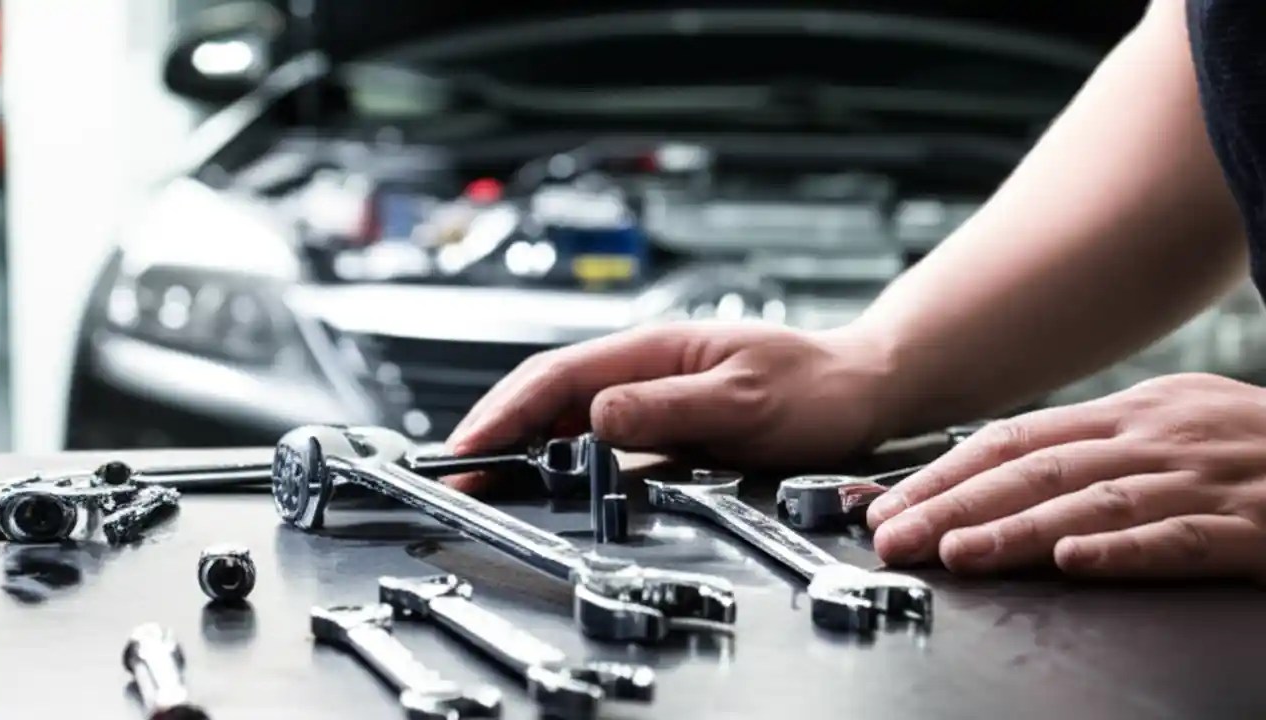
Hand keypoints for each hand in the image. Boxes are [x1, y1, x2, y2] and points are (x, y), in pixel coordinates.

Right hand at [444, 321, 894, 491]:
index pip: (558, 375)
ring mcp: (651, 394)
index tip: (469, 445)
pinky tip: (544, 478)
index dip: (505, 411)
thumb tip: (597, 417)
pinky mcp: (664, 421)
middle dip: (495, 428)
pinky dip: (560, 457)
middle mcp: (644, 368)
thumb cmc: (814, 389)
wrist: (859, 389)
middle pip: (548, 393)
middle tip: (456, 472)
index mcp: (654, 350)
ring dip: (521, 444)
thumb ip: (670, 407)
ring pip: (566, 415)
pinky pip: (597, 438)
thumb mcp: (745, 399)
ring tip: (483, 479)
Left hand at [867, 373, 1265, 582]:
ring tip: (958, 552)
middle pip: (1034, 469)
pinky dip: (1121, 550)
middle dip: (953, 504)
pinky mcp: (1252, 528)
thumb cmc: (1257, 448)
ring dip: (1015, 528)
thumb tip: (1005, 478)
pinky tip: (1072, 562)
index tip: (887, 502)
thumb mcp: (1172, 426)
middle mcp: (1156, 436)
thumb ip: (1094, 450)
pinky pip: (1178, 539)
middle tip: (893, 534)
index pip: (1013, 439)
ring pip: (1091, 502)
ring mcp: (1204, 479)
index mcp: (1131, 412)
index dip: (944, 472)